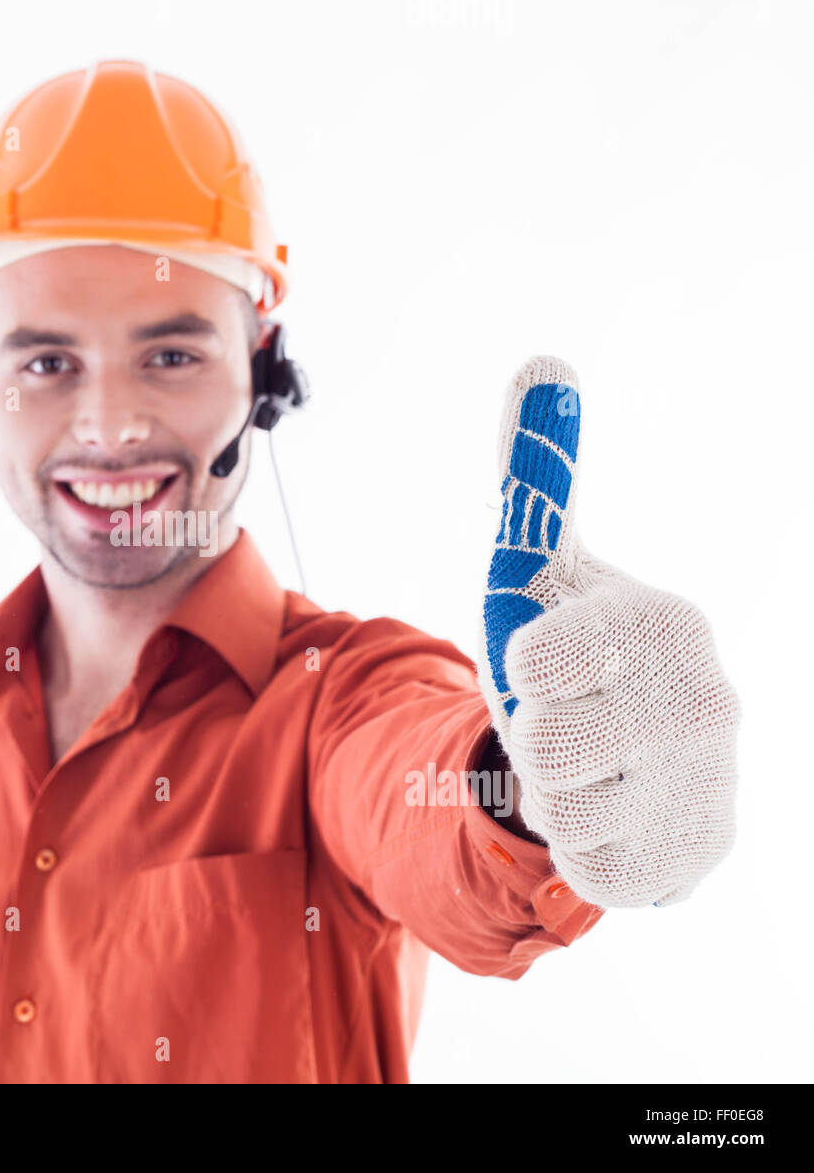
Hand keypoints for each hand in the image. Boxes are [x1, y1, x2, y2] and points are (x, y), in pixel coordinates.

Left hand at [476, 356, 739, 907]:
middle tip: (566, 721)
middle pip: (547, 746)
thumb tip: (542, 359)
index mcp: (665, 623)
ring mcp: (712, 787)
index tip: (549, 665)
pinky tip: (609, 814)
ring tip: (586, 767)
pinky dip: (578, 849)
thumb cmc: (568, 650)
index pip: (535, 665)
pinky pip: (590, 873)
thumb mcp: (540, 564)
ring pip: (564, 815)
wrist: (626, 754)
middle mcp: (708, 702)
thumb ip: (536, 473)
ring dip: (551, 793)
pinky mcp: (698, 859)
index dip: (521, 672)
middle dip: (534, 737)